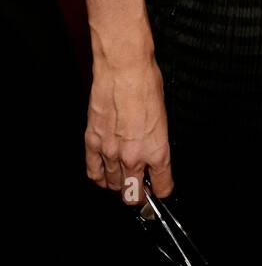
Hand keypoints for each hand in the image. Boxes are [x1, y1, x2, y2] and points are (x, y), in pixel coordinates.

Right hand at [85, 59, 173, 205]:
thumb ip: (157, 140)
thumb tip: (154, 150)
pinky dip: (99, 178)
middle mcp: (133, 156)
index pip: (162, 186)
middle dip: (139, 195)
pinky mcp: (93, 142)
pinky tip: (104, 177)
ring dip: (119, 186)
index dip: (162, 190)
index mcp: (156, 150)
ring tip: (123, 181)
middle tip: (141, 190)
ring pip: (113, 185)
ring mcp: (110, 151)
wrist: (124, 69)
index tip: (161, 189)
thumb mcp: (163, 116)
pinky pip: (93, 171)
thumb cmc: (146, 84)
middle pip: (133, 193)